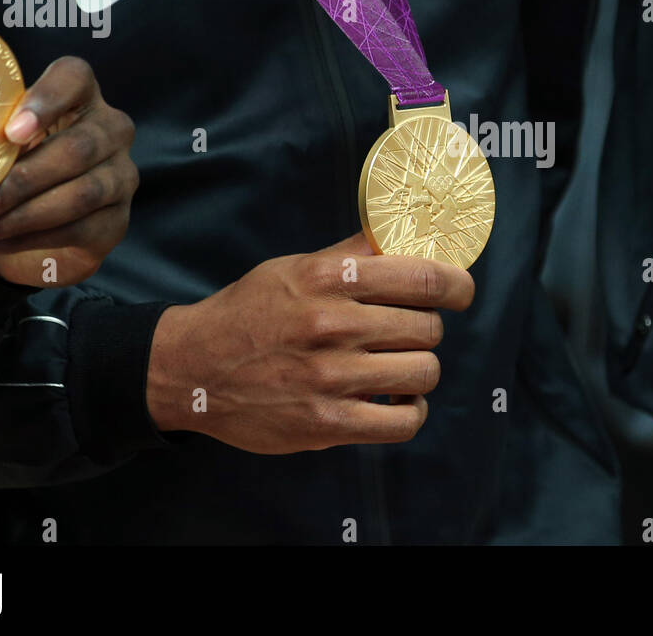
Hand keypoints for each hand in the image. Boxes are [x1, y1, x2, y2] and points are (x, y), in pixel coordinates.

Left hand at [0, 56, 138, 286]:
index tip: (11, 133)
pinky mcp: (118, 218)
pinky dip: (30, 239)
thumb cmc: (12, 167)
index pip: (74, 78)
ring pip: (82, 194)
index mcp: (78, 96)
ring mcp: (121, 175)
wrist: (35, 222)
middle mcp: (111, 130)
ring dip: (23, 216)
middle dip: (22, 180)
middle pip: (78, 148)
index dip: (46, 101)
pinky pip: (80, 229)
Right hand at [146, 233, 475, 453]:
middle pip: (428, 328)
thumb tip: (406, 229)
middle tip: (406, 333)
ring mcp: (330, 377)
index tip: (461, 291)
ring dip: (419, 372)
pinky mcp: (326, 423)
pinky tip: (396, 402)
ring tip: (399, 367)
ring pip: (423, 373)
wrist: (191, 368)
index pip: (424, 279)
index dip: (457, 286)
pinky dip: (409, 412)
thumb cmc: (249, 312)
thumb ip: (352, 254)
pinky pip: (402, 421)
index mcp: (329, 279)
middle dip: (426, 330)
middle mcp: (333, 325)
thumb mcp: (296, 267)